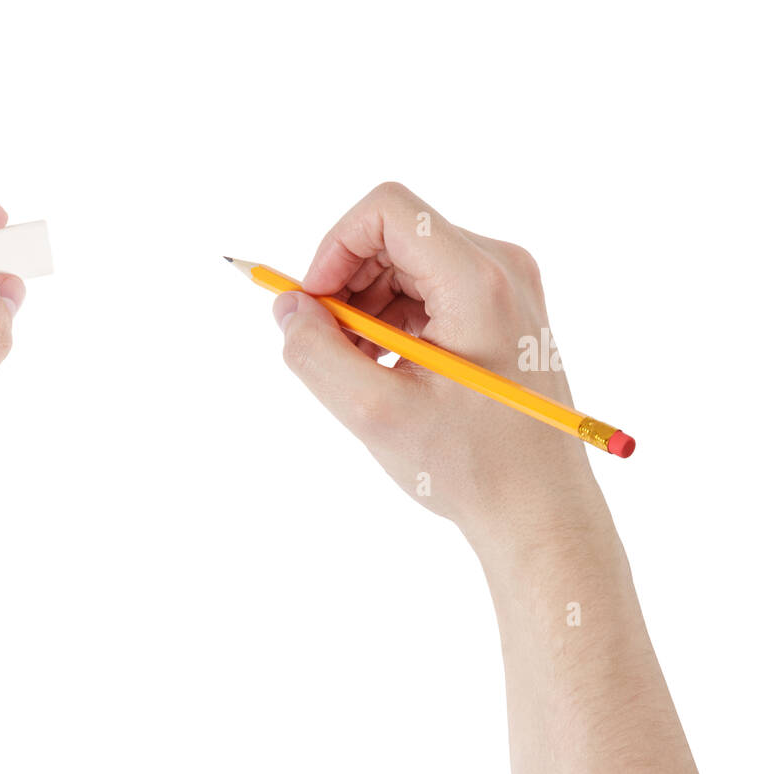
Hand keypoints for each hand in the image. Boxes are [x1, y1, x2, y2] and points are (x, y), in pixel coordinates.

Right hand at [275, 182, 602, 550]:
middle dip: (345, 285)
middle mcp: (500, 268)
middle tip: (327, 349)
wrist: (539, 510)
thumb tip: (287, 309)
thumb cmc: (471, 467)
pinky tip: (387, 375)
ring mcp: (506, 289)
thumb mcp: (376, 415)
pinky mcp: (502, 312)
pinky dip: (392, 324)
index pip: (386, 211)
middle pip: (393, 236)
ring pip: (406, 264)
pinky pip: (428, 291)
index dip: (333, 249)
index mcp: (478, 281)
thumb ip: (317, 355)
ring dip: (365, 310)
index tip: (314, 307)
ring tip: (358, 372)